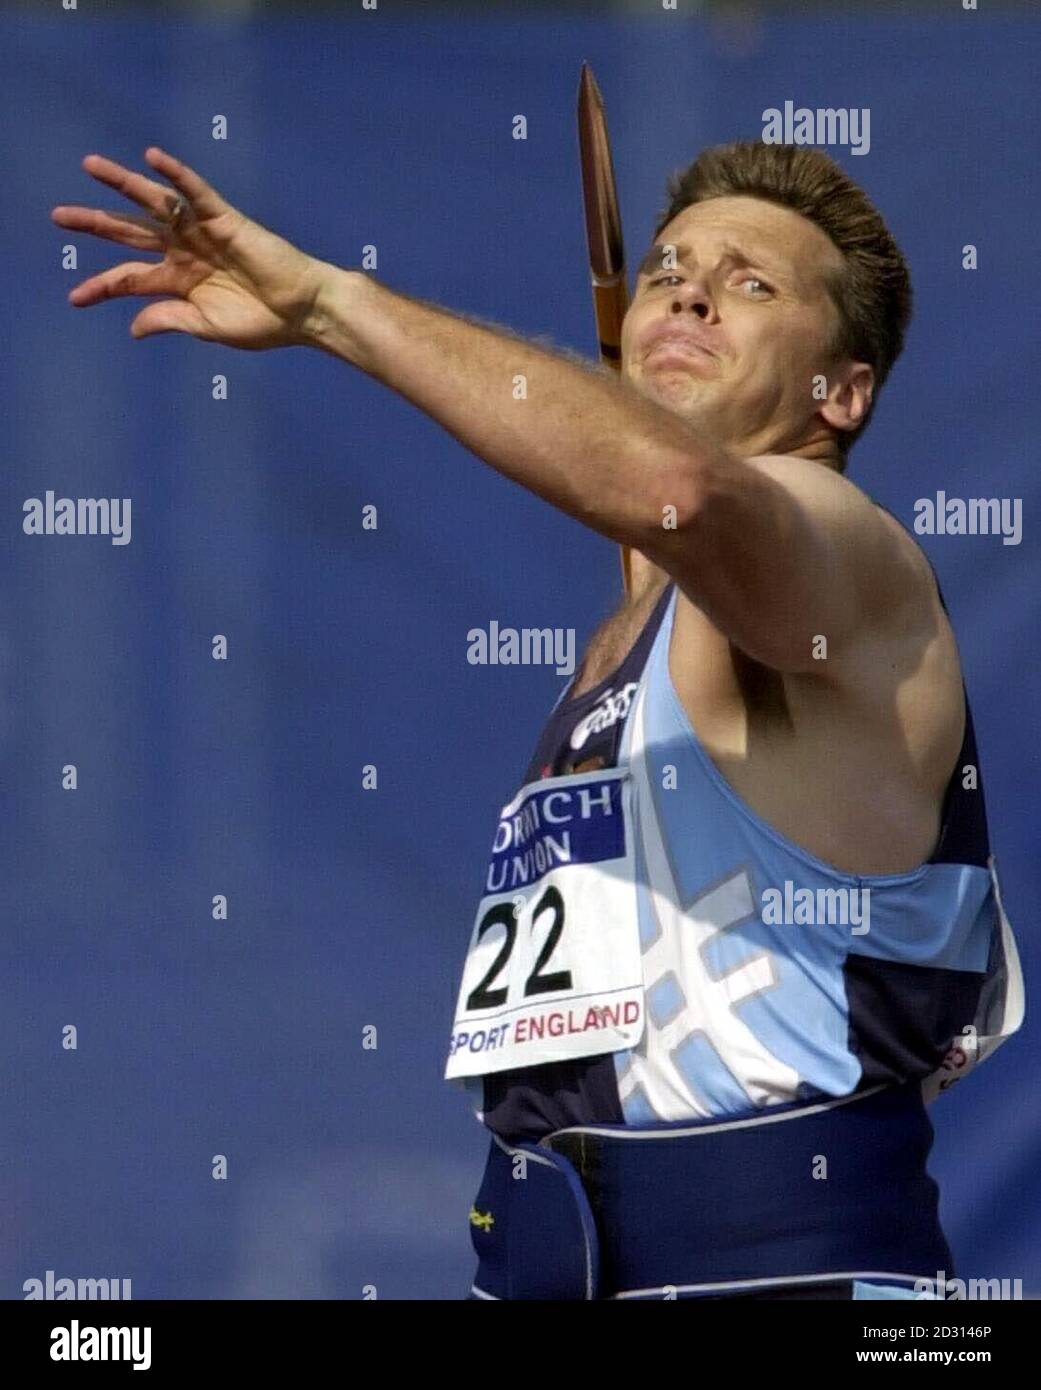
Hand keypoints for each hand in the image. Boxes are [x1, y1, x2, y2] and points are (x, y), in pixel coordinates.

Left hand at [51, 147, 328, 348]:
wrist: (301, 311)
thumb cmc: (262, 322)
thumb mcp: (207, 326)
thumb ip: (169, 319)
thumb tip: (133, 327)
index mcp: (179, 281)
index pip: (130, 277)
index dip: (101, 286)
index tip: (74, 298)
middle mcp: (184, 251)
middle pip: (130, 233)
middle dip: (95, 224)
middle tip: (58, 217)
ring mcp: (202, 232)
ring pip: (154, 204)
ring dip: (123, 184)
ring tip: (91, 165)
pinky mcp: (224, 218)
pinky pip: (195, 191)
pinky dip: (176, 174)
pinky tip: (153, 158)